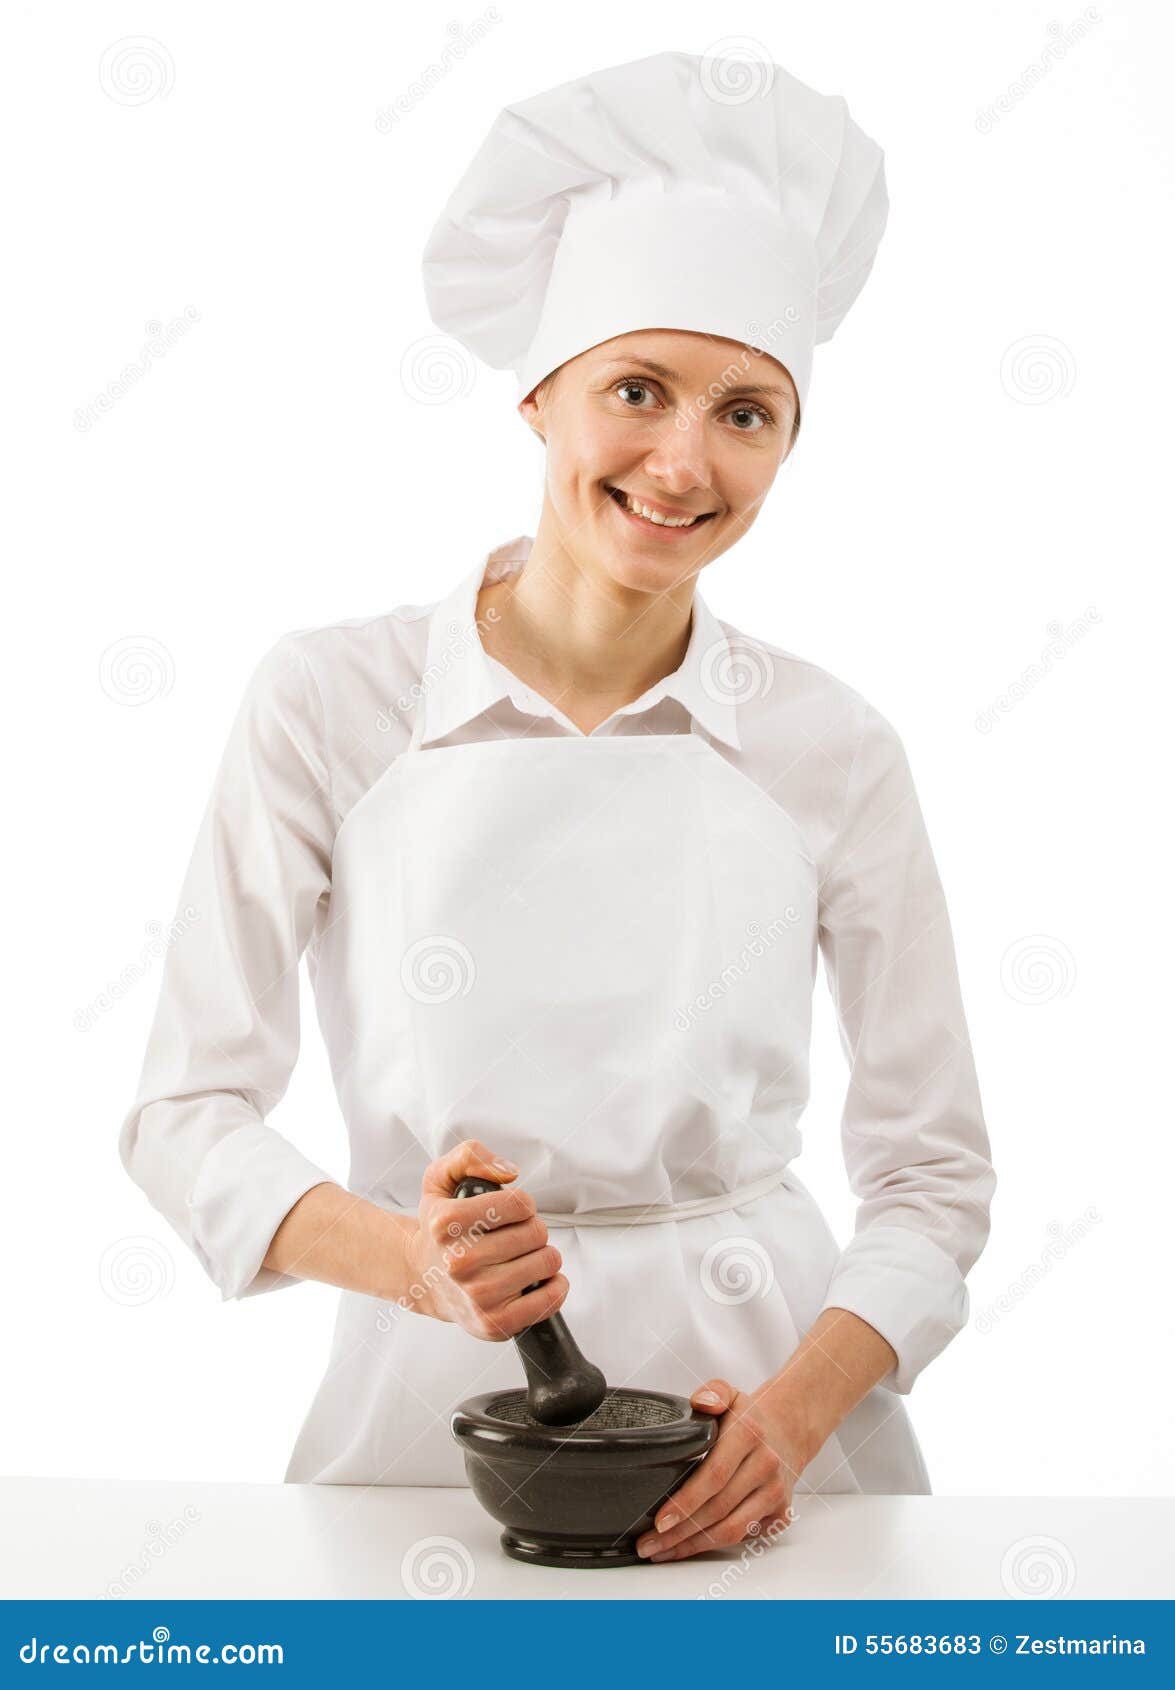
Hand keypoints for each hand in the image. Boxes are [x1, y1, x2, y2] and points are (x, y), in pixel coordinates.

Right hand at [407, 1139, 569, 1338]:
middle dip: (532, 1230)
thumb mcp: (441, 1178)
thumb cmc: (440, 1229)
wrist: (424, 1280)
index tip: (511, 1212)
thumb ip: (470, 1156)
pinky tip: (538, 1281)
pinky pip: (549, 1299)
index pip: (519, 1203)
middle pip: (536, 1232)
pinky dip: (555, 1287)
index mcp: (446, 1224)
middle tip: (514, 1238)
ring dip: (543, 1256)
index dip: (523, 1204)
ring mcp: (478, 1296)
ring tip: (521, 1258)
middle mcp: (459, 1262)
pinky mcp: (495, 1323)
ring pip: (548, 1261)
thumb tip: (509, 1173)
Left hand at [634, 1377, 806, 1560]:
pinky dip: (713, 1545)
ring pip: (731, 1530)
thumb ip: (713, 1391)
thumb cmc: (748, 1417)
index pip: (715, 1475)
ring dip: (693, 1545)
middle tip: (648, 1543)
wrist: (789, 1432)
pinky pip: (743, 1536)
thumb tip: (700, 1403)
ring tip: (660, 1551)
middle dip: (680, 1531)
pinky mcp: (780, 1514)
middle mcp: (766, 1465)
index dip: (686, 1501)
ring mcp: (775, 1493)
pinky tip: (687, 1547)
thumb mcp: (730, 1393)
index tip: (660, 1519)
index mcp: (749, 1434)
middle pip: (718, 1509)